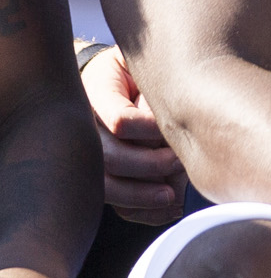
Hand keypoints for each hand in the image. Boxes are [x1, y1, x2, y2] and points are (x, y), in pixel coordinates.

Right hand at [83, 45, 184, 224]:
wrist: (122, 78)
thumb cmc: (140, 72)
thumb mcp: (144, 67)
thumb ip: (153, 90)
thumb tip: (169, 125)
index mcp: (96, 91)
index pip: (121, 121)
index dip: (151, 130)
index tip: (175, 129)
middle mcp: (84, 125)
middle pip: (109, 157)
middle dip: (149, 165)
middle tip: (179, 162)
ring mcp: (86, 152)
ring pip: (105, 184)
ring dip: (140, 194)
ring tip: (171, 195)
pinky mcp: (99, 176)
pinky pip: (112, 202)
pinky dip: (140, 210)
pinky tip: (165, 209)